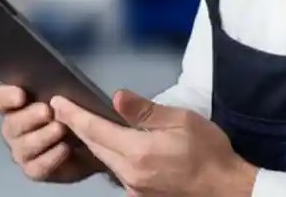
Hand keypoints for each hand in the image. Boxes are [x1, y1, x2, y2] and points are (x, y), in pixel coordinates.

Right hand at [0, 85, 106, 183]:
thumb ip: (56, 92)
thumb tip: (54, 97)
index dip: (6, 97)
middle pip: (9, 125)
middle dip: (28, 117)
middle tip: (47, 111)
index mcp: (15, 105)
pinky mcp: (34, 170)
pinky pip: (35, 167)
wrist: (92, 141)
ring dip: (41, 137)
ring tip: (61, 129)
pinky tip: (65, 149)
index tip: (21, 95)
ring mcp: (22, 151)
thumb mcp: (68, 95)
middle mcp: (14, 129)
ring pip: (22, 147)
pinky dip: (50, 158)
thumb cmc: (74, 112)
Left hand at [51, 89, 257, 196]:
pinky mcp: (141, 196)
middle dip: (76, 127)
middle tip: (61, 109)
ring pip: (104, 160)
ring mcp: (134, 189)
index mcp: (137, 153)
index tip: (57, 102)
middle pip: (94, 146)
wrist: (228, 190)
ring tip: (80, 123)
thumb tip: (116, 98)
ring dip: (91, 142)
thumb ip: (145, 111)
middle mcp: (130, 174)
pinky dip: (109, 156)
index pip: (94, 130)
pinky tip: (108, 145)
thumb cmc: (209, 152)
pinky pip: (117, 172)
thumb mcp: (181, 121)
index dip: (73, 115)